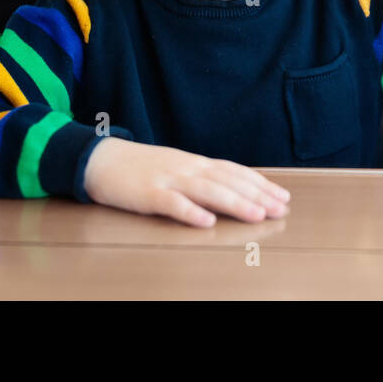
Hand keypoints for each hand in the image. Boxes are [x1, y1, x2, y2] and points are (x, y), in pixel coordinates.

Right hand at [82, 136, 290, 226]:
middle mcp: (187, 168)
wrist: (101, 159)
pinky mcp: (148, 194)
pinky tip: (207, 222)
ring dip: (234, 203)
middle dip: (257, 195)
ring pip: (207, 191)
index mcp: (195, 163)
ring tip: (256, 215)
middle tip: (280, 209)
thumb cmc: (141, 167)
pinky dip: (190, 212)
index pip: (235, 172)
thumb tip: (232, 189)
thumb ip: (201, 177)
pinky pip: (172, 204)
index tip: (282, 196)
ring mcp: (168, 180)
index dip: (260, 184)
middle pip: (228, 181)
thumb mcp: (176, 167)